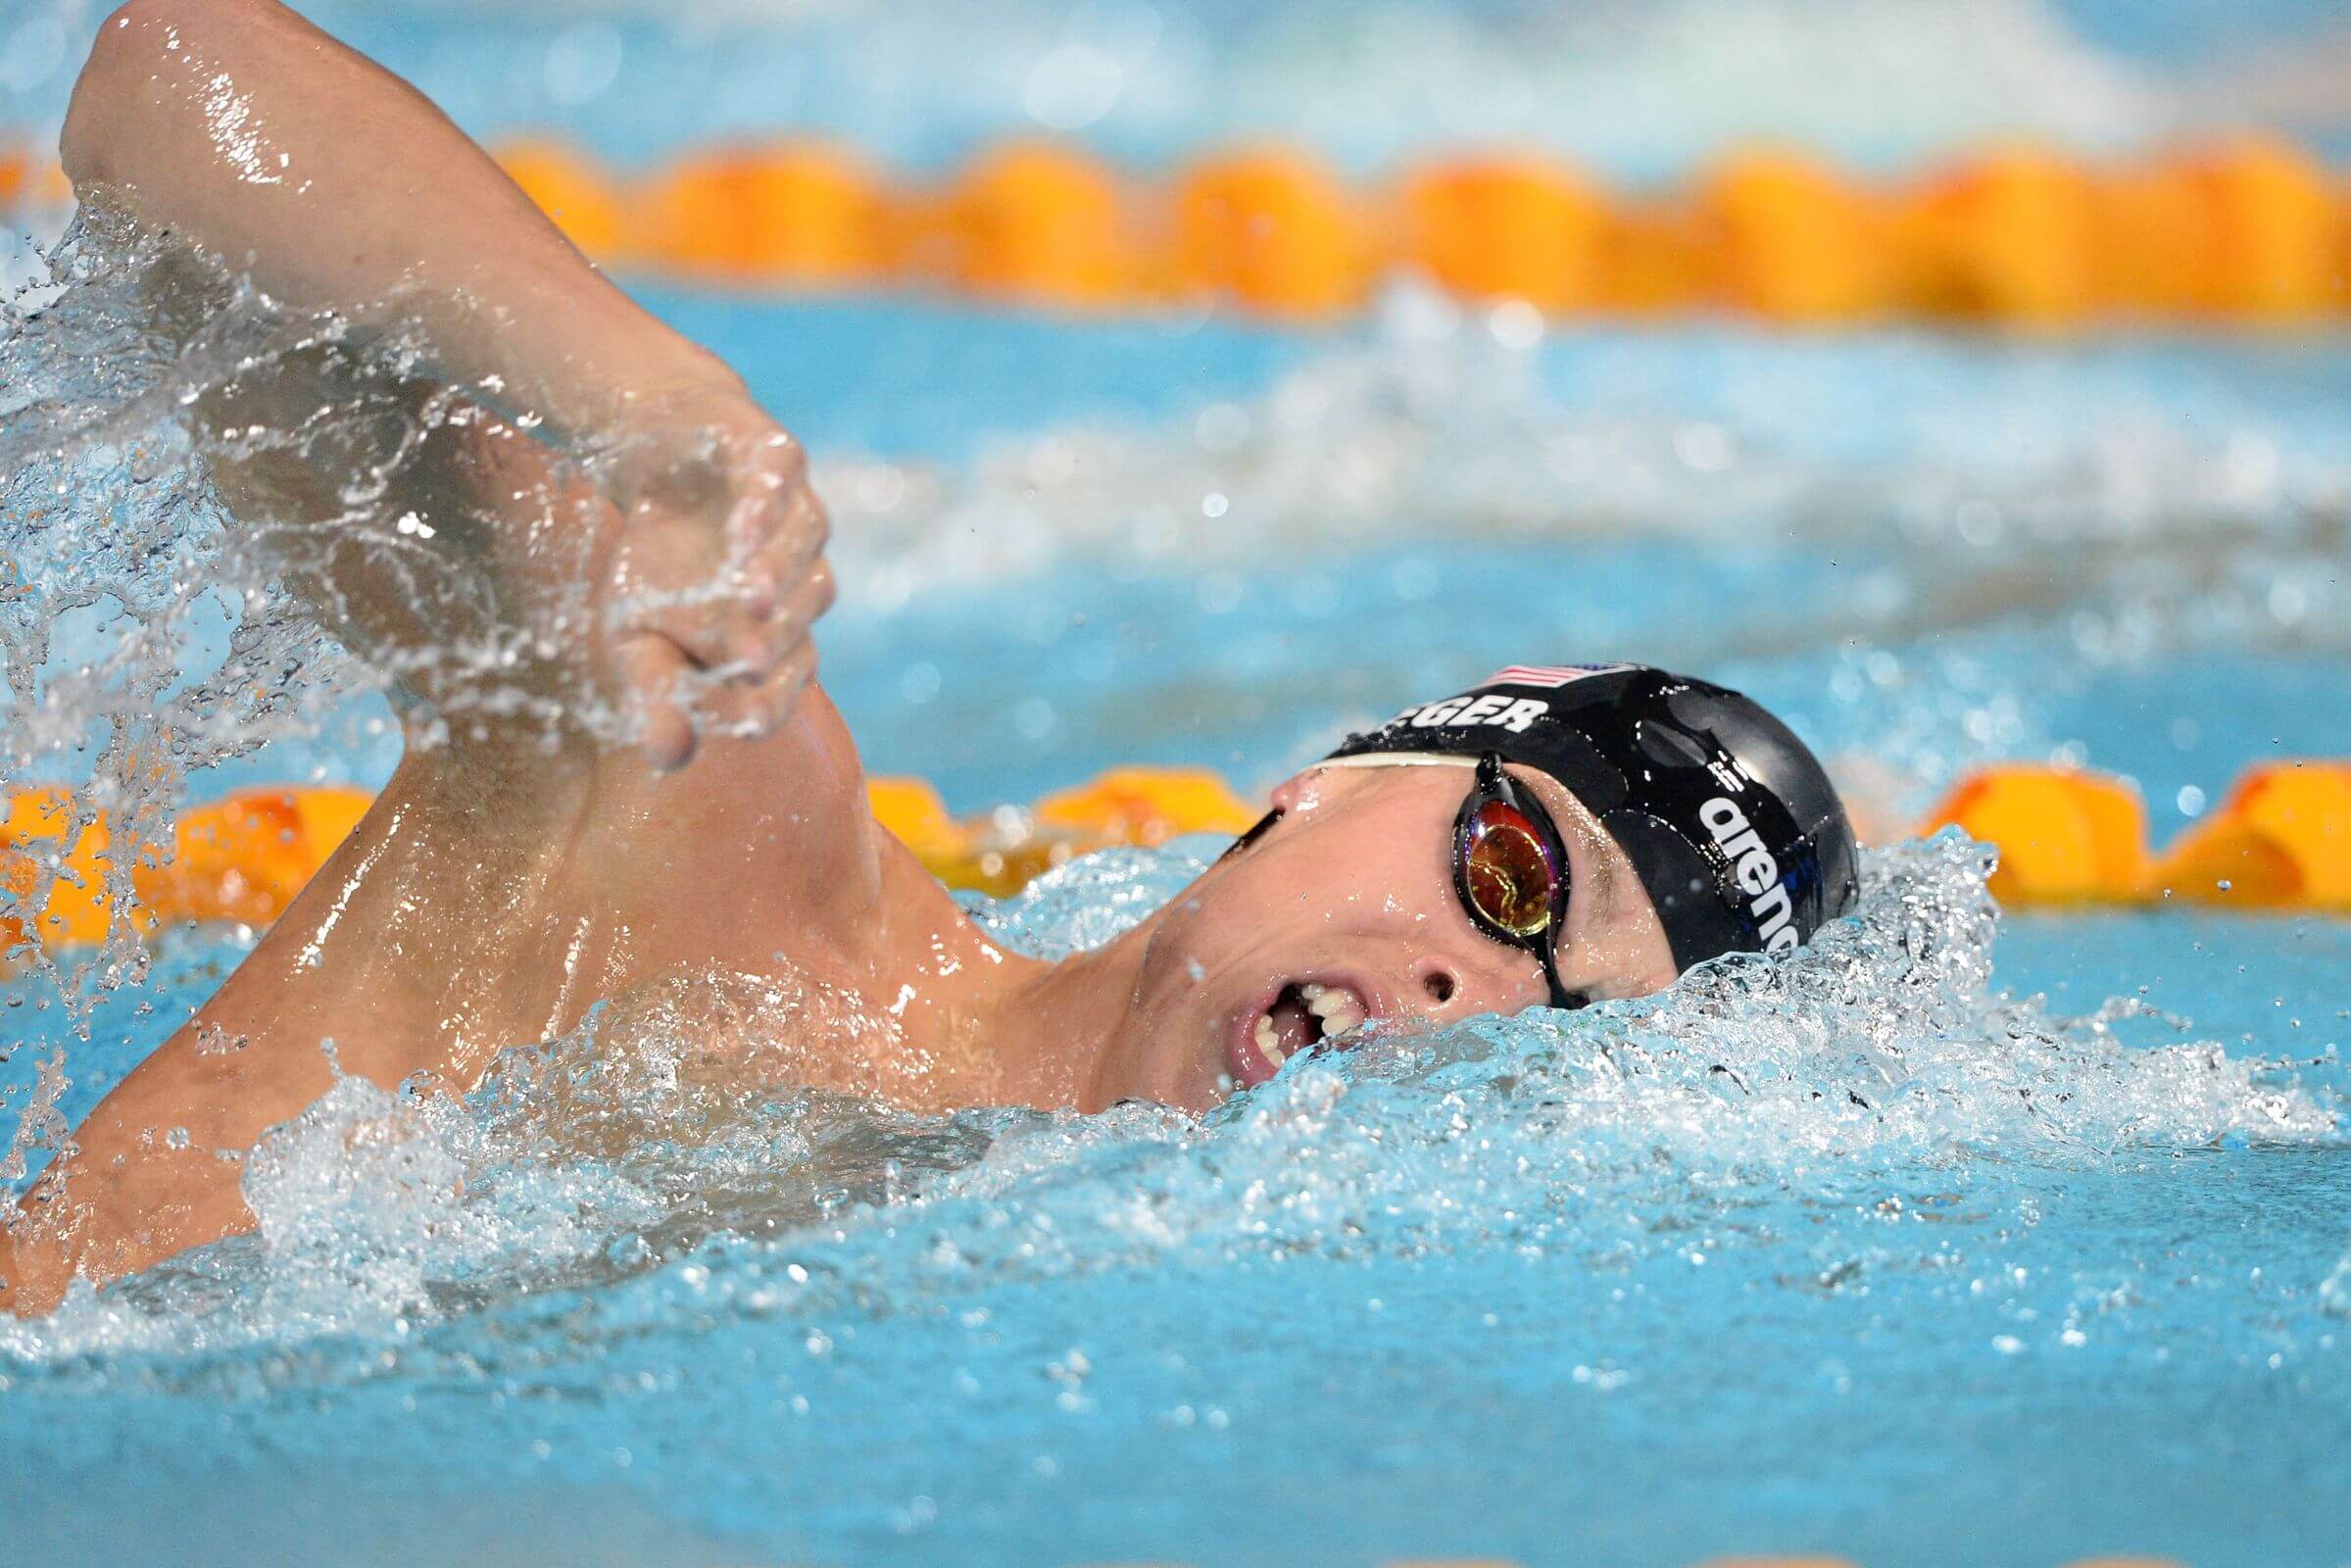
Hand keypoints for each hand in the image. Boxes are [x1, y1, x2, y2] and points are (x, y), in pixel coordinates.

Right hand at [587, 384, 833, 770]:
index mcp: (780, 636)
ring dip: (778, 575)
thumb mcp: (639, 636)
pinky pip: (783, 482)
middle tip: (744, 661)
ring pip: (803, 553)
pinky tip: (742, 531)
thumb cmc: (656, 564)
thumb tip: (669, 760)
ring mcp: (798, 516)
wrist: (657, 457)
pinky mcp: (778, 458)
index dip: (767, 702)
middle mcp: (802, 582)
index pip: (784, 684)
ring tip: (751, 600)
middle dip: (769, 638)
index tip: (740, 720)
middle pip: (794, 622)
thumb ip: (657, 695)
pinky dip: (765, 507)